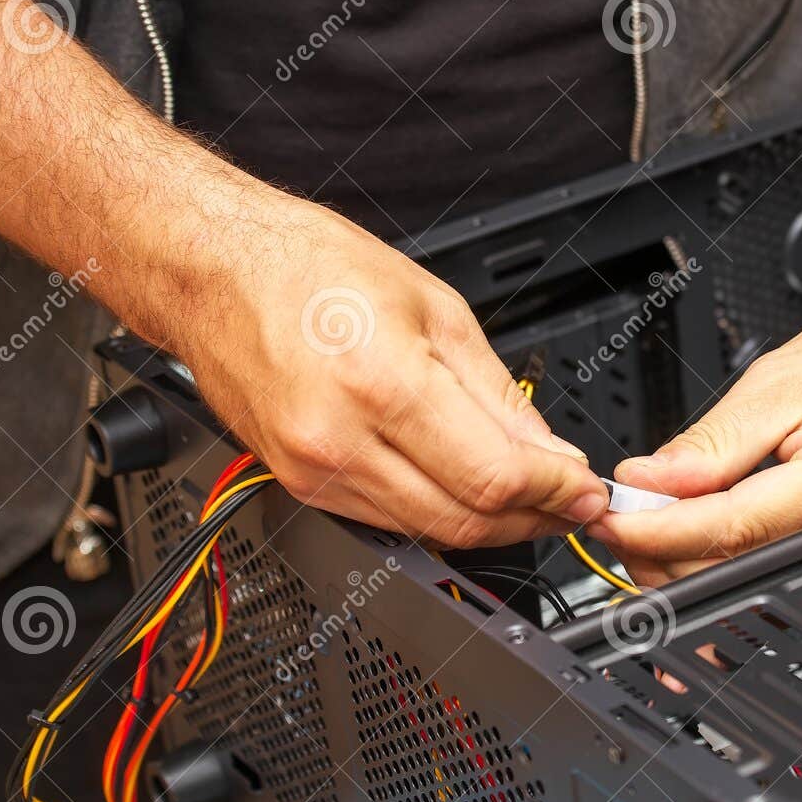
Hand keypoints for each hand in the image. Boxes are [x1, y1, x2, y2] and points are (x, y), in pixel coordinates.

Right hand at [168, 196, 606, 547]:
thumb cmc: (309, 269)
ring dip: (493, 525)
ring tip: (532, 496)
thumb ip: (499, 393)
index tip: (588, 489)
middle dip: (535, 518)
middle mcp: (340, 440)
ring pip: (429, 532)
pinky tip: (468, 491)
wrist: (213, 271)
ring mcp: (313, 471)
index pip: (495, 476)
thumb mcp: (436, 308)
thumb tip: (549, 452)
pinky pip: (389, 522)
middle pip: (466, 519)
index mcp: (382, 383)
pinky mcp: (298, 485)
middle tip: (572, 502)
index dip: (557, 492)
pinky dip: (440, 514)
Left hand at [587, 286, 801, 583]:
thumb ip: (714, 441)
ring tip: (655, 538)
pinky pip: (785, 582)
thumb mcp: (784, 379)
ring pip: (758, 587)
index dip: (660, 530)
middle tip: (622, 523)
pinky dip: (734, 577)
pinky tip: (698, 567)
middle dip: (666, 556)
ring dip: (696, 573)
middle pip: (739, 569)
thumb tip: (649, 482)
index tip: (614, 520)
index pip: (730, 526)